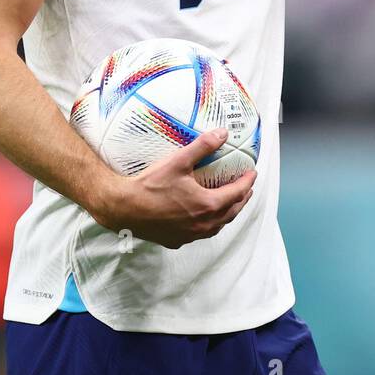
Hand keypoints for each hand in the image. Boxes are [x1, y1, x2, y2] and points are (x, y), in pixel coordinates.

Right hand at [95, 128, 256, 249]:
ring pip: (217, 226)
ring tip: (230, 204)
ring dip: (227, 214)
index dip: (247, 182)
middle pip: (232, 212)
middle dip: (242, 199)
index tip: (252, 173)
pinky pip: (200, 234)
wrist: (122, 209)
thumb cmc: (150, 185)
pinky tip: (203, 219)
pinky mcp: (176, 241)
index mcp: (207, 205)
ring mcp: (190, 235)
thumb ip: (203, 146)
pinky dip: (208, 225)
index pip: (237, 193)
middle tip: (246, 188)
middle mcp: (203, 224)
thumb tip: (223, 133)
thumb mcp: (178, 161)